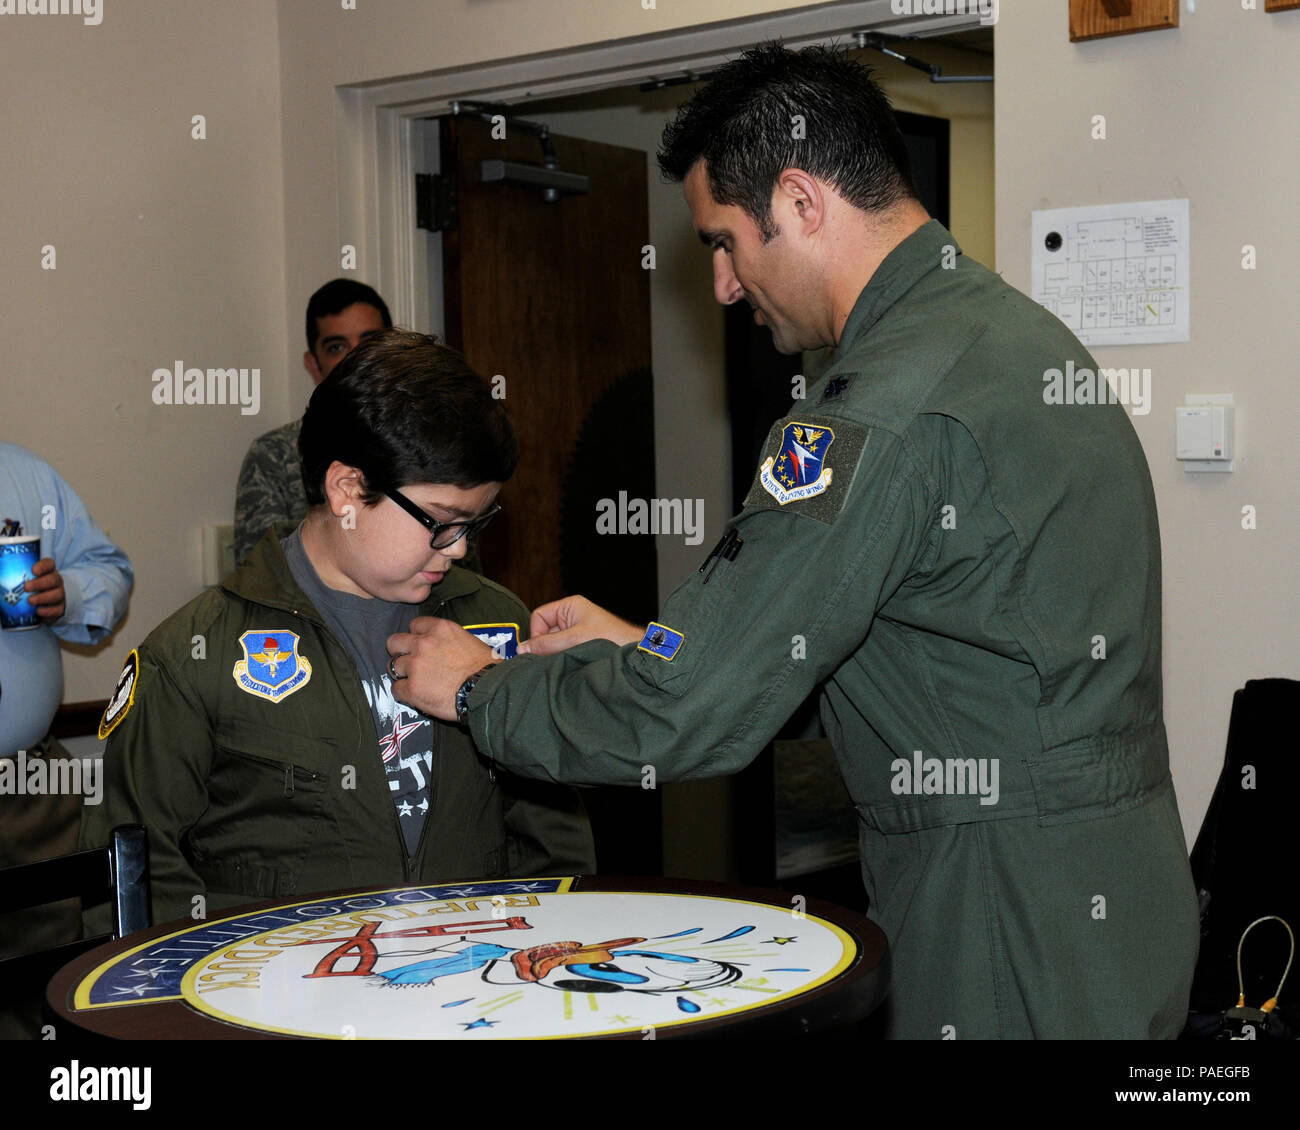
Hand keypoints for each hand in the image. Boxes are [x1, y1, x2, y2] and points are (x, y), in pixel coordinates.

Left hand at [25, 558, 65, 620]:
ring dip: (43, 598)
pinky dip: (48, 611)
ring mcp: (60, 594)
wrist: (49, 599)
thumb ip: (19, 577)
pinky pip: (57, 609)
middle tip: (26, 587)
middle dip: (39, 583)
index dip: (42, 566)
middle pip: (53, 580)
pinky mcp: (60, 607)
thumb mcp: (28, 578)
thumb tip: (4, 577)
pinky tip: (38, 611)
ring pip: (57, 595)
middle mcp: (56, 581)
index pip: (49, 564)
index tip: (33, 570)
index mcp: (48, 571)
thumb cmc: (34, 586)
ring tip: (30, 601)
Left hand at [386, 617, 495, 720]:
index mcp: (440, 629)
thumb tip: (445, 648)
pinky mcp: (412, 688)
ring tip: (414, 681)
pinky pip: (396, 689)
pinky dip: (404, 693)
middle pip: (395, 642)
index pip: (415, 625)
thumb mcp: (470, 641)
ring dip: (403, 674)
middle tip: (409, 661)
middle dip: (399, 651)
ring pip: (393, 666)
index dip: (416, 636)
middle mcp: (423, 644)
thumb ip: (449, 640)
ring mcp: (415, 666)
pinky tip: (415, 695)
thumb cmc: (486, 669)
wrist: (487, 690)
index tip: (420, 644)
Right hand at [518, 595, 642, 656]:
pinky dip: (562, 661)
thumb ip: (547, 644)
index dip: (536, 633)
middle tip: (548, 660)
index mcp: (570, 607)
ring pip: (553, 646)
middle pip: (544, 633)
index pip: (539, 617)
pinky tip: (569, 667)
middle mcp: (572, 618)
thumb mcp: (575, 639)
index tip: (537, 650)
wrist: (636, 654)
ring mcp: (577, 634)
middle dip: (545, 647)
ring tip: (564, 663)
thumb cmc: (613, 638)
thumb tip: (522, 649)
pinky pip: (563, 654)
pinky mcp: (582, 648)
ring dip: (555, 656)